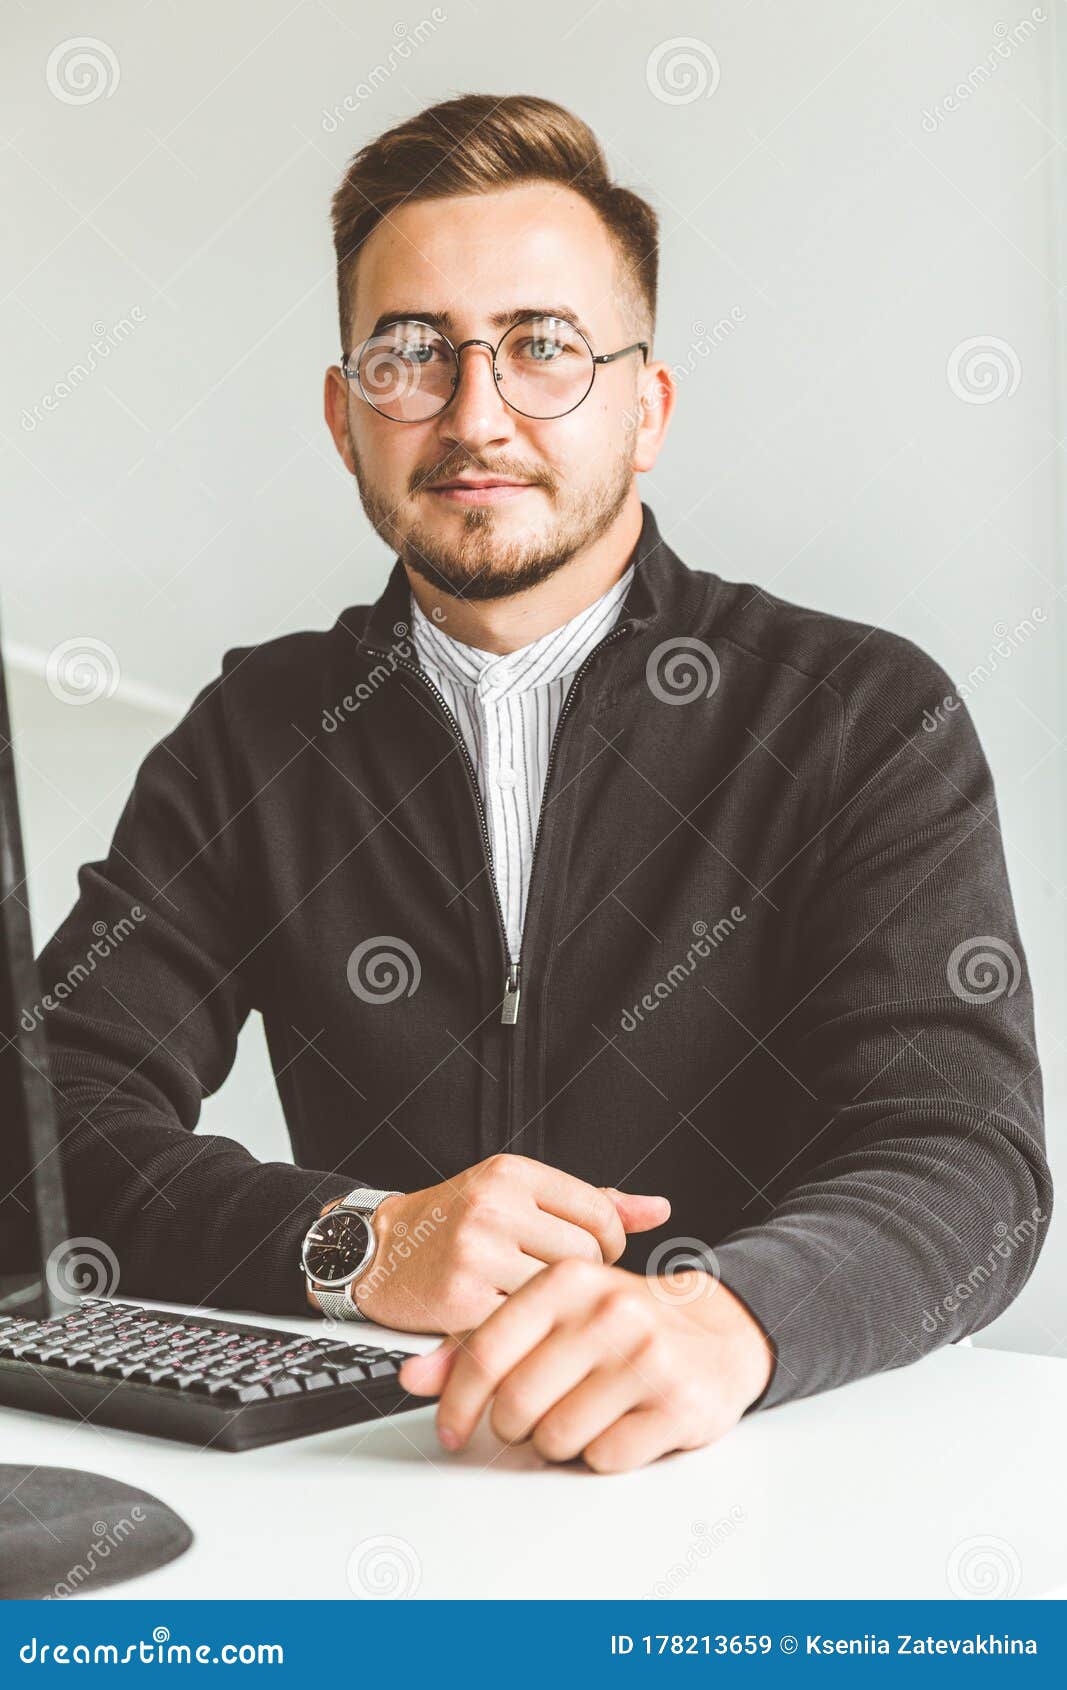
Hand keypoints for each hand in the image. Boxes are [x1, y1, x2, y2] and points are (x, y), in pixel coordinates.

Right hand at [306, 1155, 668, 1330]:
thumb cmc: (455, 1224)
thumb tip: (660, 1210)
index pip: (601, 1213)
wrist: (375, 1251)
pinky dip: (520, 1333)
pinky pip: (521, 1326)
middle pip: (585, 1257)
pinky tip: (504, 1320)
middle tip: (549, 1284)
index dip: (605, 1245)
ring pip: (557, 1295)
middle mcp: (494, 1205)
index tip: (587, 1257)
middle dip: (578, 1280)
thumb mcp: (518, 1195)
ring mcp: (475, 1252)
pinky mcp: (459, 1299)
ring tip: (527, 1302)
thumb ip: (593, 1202)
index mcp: (513, 1173)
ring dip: (551, 1310)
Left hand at [397, 1259, 773, 1472]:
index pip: (486, 1350)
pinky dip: (601, 1454)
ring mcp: (647, 1356)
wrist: (716, 1332)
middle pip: (516, 1404)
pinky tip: (617, 1423)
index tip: (452, 1428)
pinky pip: (604, 1458)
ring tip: (580, 1413)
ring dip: (558, 1442)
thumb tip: (413, 1376)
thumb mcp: (551, 1313)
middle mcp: (609, 1310)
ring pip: (556, 1437)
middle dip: (514, 1426)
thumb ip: (479, 1340)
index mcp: (569, 1278)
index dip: (457, 1401)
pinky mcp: (679, 1404)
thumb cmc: (622, 1323)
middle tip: (532, 1417)